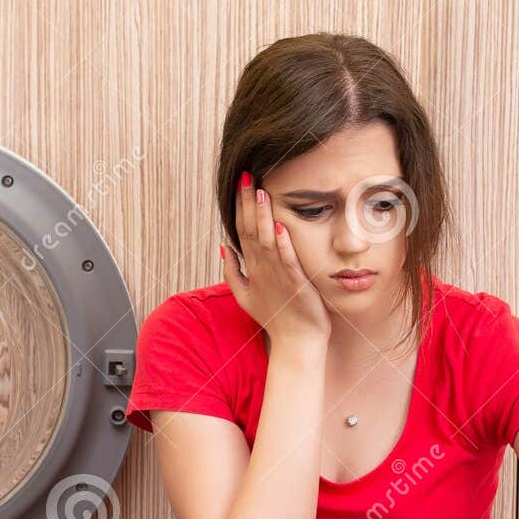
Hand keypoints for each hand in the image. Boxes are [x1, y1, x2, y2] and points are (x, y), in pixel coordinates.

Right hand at [221, 172, 331, 346]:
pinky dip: (284, 245)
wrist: (295, 343)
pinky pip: (288, 261)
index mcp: (252, 268)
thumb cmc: (276, 318)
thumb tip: (222, 247)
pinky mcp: (296, 284)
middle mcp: (262, 269)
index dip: (240, 206)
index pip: (242, 230)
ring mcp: (278, 276)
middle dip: (248, 202)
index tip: (240, 182)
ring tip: (262, 193)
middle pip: (252, 230)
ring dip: (264, 217)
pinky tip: (282, 226)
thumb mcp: (246, 295)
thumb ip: (232, 271)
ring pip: (268, 241)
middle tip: (246, 176)